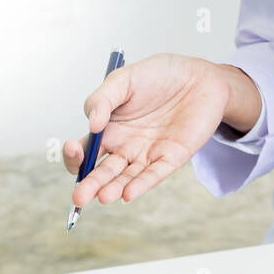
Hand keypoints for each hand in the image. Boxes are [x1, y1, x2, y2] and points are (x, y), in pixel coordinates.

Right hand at [61, 54, 261, 206]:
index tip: (74, 149)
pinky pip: (153, 175)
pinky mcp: (170, 158)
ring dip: (113, 189)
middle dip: (90, 185)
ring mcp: (147, 154)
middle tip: (79, 197)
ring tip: (103, 197)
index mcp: (109, 129)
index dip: (76, 156)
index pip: (86, 152)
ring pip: (126, 178)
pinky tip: (127, 194)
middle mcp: (125, 147)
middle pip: (103, 172)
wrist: (199, 76)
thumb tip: (92, 125)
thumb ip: (102, 100)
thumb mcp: (124, 80)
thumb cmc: (160, 75)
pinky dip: (140, 185)